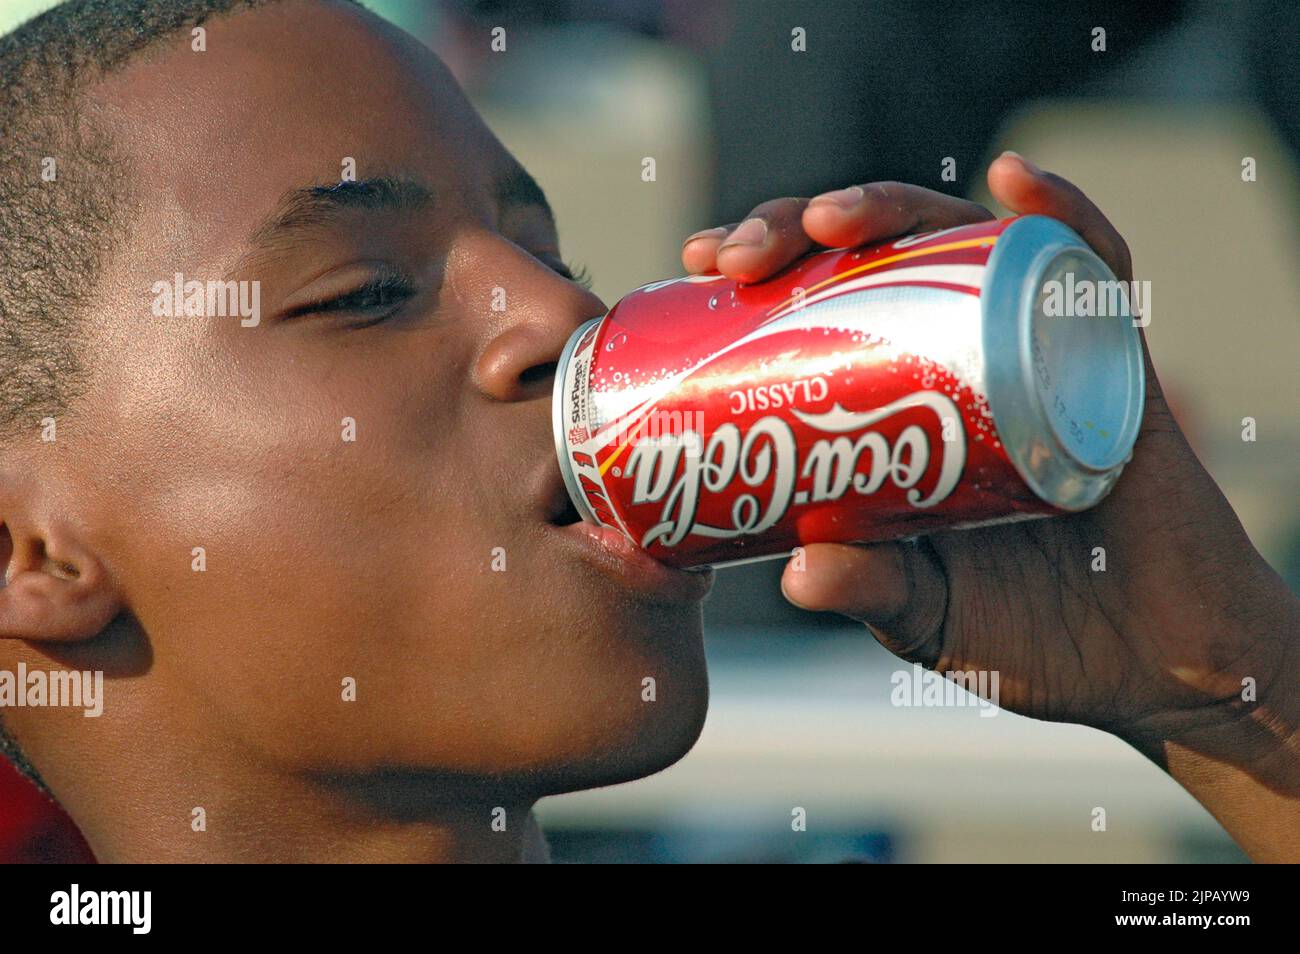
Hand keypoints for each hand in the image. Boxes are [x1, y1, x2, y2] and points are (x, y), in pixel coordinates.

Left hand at [683, 153, 1299, 858]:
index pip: (819, 308)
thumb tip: (795, 576)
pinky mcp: (1112, 360)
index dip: (757, 276)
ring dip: (891, 210)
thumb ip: (869, 590)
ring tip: (828, 219)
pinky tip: (1014, 180)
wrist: (1157, 663)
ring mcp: (1032, 349)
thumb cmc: (1032, 633)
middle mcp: (957, 359)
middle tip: (736, 258)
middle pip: (871, 259)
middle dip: (793, 233)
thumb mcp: (924, 613)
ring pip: (959, 244)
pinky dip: (1063, 215)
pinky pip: (1095, 268)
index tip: (698, 269)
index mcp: (899, 407)